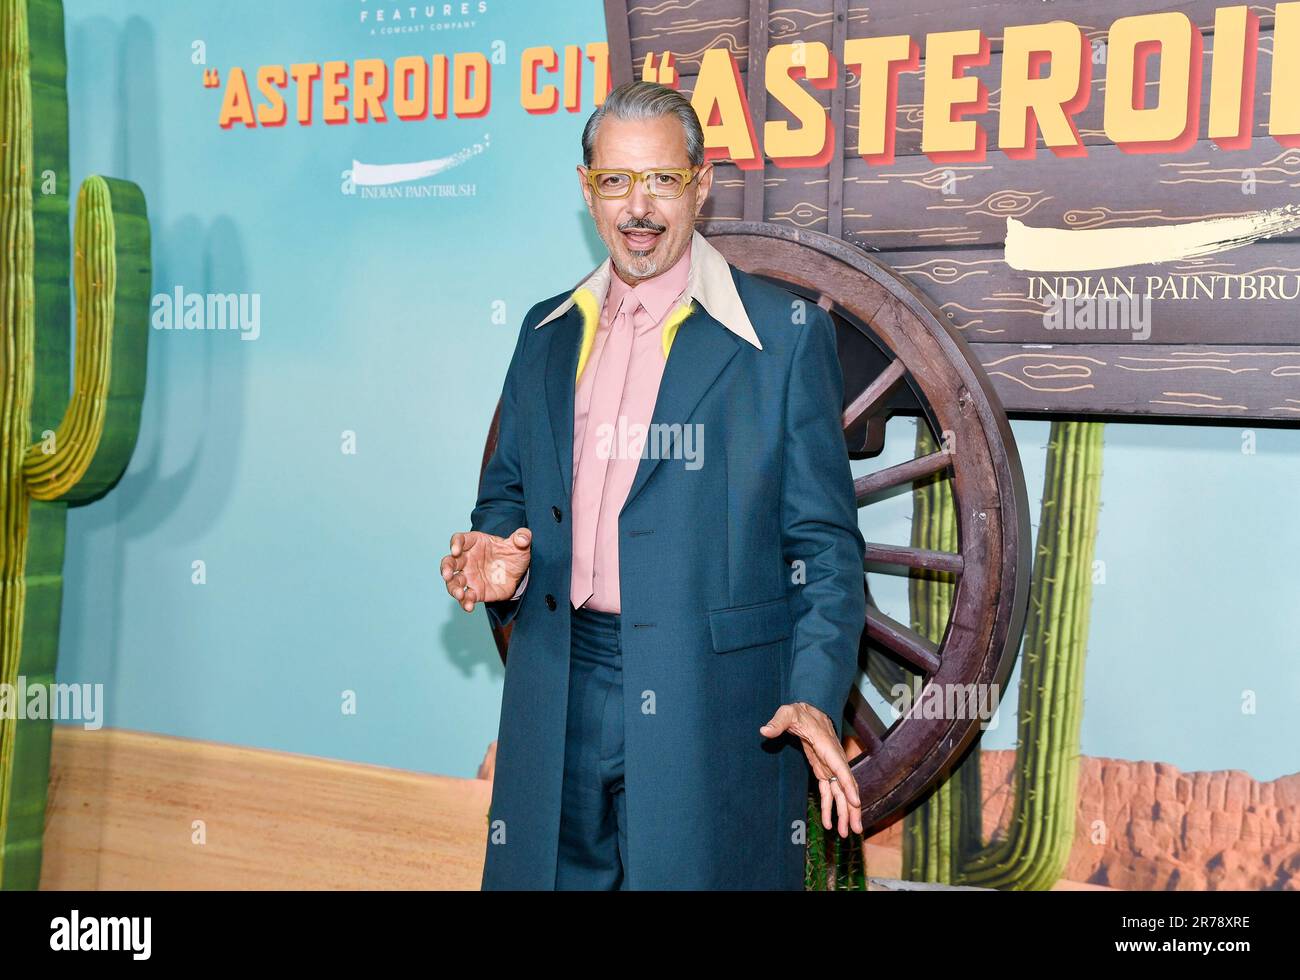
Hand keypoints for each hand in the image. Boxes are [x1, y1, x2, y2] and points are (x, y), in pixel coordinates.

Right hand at [440, 528, 530, 611]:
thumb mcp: (520, 544)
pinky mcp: (476, 591)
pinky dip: (465, 602)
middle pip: (449, 562)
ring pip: (453, 582)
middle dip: (446, 568)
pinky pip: (467, 597)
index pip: (460, 540)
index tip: (456, 550)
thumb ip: (522, 537)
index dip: (455, 544)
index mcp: (475, 543)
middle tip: (446, 575)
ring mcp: (469, 577)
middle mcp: (467, 559)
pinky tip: (469, 606)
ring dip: (453, 588)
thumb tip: (523, 537)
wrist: (518, 574)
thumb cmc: (513, 554)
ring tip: (459, 594)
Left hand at [760, 702, 862, 837]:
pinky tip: (829, 823)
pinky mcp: (823, 770)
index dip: (849, 786)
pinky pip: (829, 791)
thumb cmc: (800, 712)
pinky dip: (830, 807)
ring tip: (843, 834)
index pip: (841, 768)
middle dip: (852, 808)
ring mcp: (830, 766)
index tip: (856, 803)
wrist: (808, 710)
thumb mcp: (787, 713)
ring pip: (840, 793)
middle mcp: (833, 759)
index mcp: (827, 747)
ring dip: (844, 813)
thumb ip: (777, 722)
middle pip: (846, 786)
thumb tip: (764, 731)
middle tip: (854, 829)